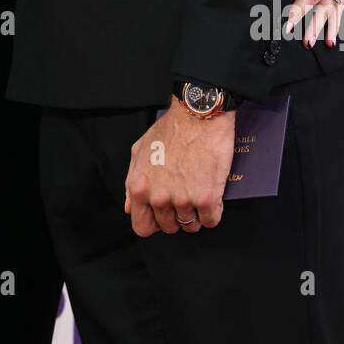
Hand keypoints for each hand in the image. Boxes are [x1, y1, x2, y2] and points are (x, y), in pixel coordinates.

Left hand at [124, 100, 234, 235]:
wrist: (199, 115)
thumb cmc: (171, 129)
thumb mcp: (140, 150)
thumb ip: (132, 181)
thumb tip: (130, 206)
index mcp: (139, 187)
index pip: (142, 226)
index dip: (153, 223)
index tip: (161, 216)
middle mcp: (159, 197)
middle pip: (169, 227)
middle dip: (176, 216)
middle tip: (183, 198)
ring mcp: (183, 199)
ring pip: (191, 226)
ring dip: (196, 214)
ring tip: (198, 193)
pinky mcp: (207, 198)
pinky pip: (211, 220)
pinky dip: (213, 212)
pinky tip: (212, 195)